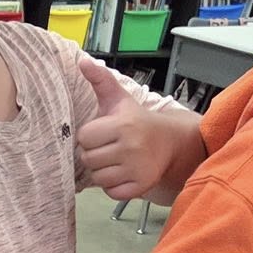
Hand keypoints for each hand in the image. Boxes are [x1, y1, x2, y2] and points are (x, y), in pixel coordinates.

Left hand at [76, 58, 165, 199]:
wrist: (170, 142)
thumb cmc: (136, 120)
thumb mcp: (118, 98)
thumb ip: (100, 80)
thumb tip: (82, 60)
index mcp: (122, 125)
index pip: (84, 137)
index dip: (90, 136)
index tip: (104, 132)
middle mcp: (130, 147)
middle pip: (88, 159)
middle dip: (94, 153)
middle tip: (110, 147)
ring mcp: (136, 168)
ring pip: (98, 177)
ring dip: (103, 170)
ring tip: (117, 159)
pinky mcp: (140, 186)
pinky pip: (111, 192)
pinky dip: (113, 186)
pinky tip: (123, 172)